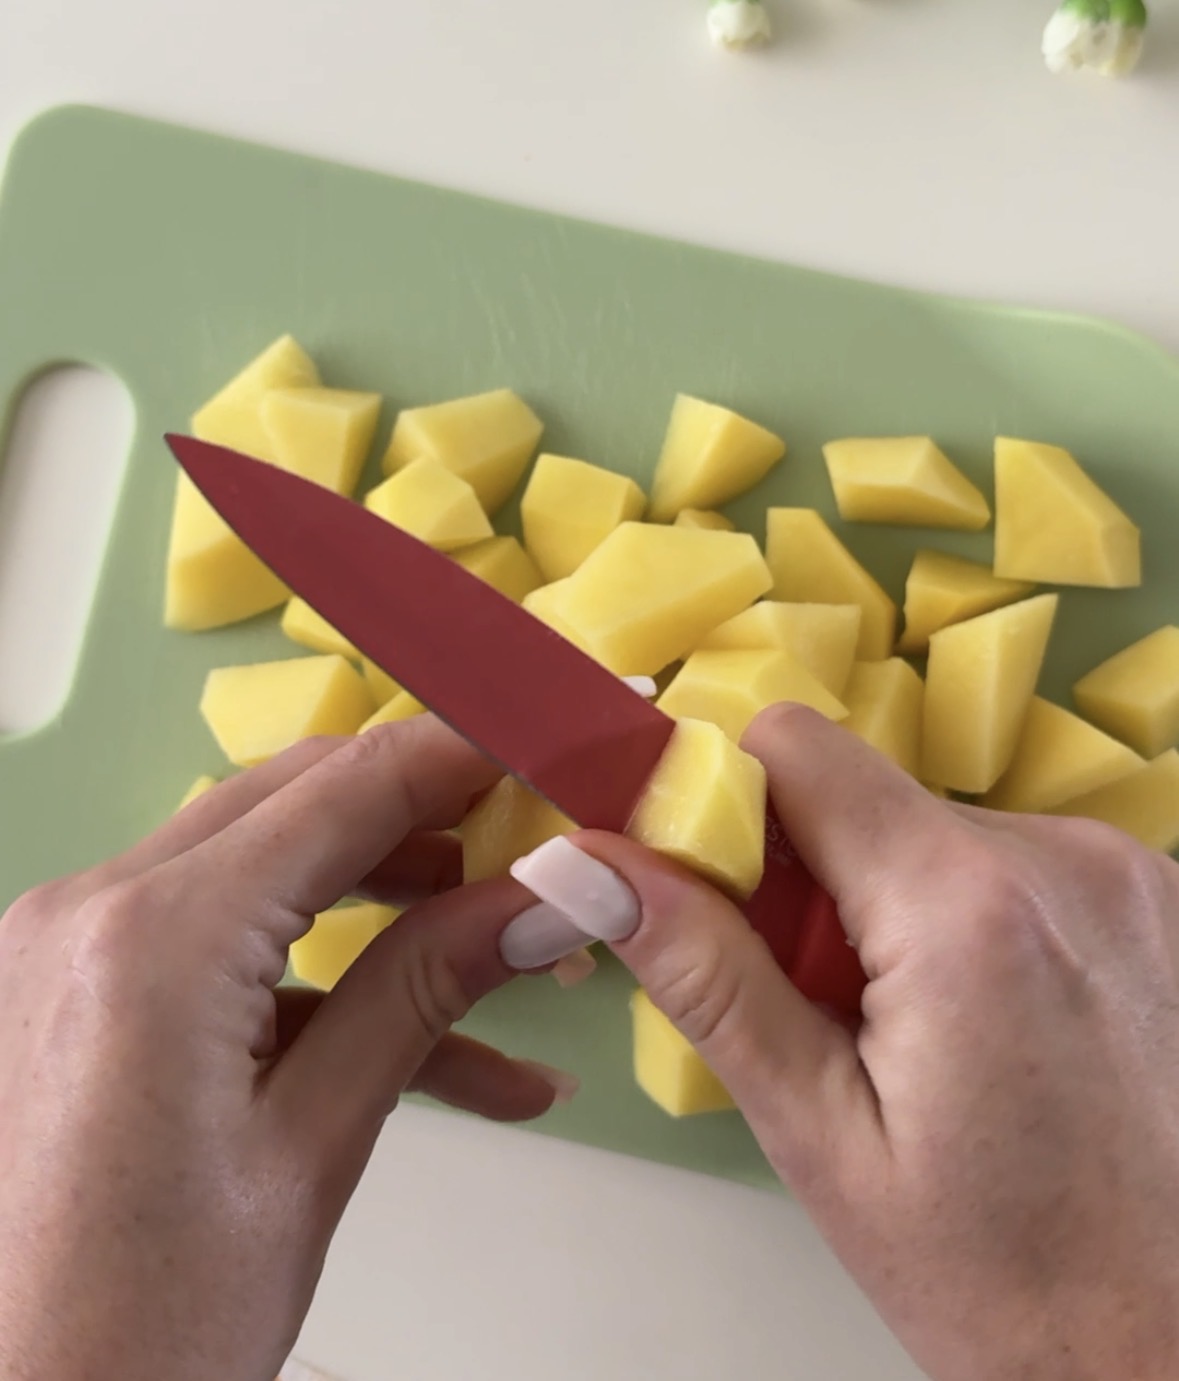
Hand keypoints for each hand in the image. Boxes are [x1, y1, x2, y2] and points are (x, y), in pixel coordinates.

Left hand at [0, 720, 568, 1380]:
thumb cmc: (137, 1333)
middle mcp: (91, 909)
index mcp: (155, 939)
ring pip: (262, 867)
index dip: (457, 753)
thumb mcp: (311, 1152)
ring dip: (384, 898)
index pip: (342, 787)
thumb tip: (537, 905)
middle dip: (427, 819)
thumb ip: (422, 994)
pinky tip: (433, 1050)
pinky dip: (318, 978)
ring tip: (503, 950)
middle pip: (296, 802)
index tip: (542, 742)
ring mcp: (69, 947)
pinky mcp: (76, 993)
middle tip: (532, 848)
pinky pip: (218, 948)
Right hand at [501, 706, 1178, 1380]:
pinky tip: (997, 1031)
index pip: (794, 744)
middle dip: (817, 882)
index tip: (719, 894)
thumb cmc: (1006, 1281)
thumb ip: (704, 976)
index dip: (729, 801)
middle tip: (833, 1014)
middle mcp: (1064, 857)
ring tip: (930, 1041)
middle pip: (866, 797)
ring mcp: (1130, 871)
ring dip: (901, 906)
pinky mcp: (1161, 897)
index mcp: (965, 907)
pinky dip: (976, 920)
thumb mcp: (821, 1136)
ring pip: (938, 831)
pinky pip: (1016, 863)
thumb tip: (588, 866)